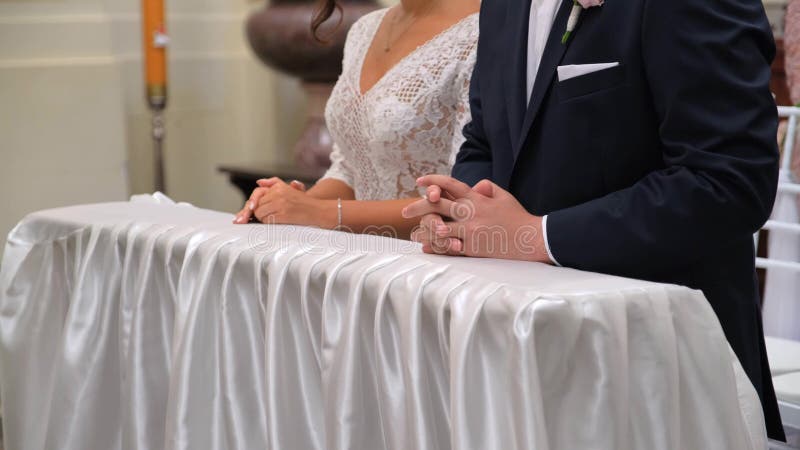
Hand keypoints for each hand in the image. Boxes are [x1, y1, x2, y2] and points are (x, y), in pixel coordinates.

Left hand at [252, 179, 335, 227]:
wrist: (318, 211)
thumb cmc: (303, 202)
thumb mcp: (289, 188)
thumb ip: (273, 183)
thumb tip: (259, 182)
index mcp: (278, 187)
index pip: (257, 194)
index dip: (255, 203)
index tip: (253, 208)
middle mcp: (278, 193)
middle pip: (257, 205)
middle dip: (260, 212)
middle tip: (268, 214)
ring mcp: (280, 204)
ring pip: (260, 214)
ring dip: (264, 218)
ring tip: (274, 218)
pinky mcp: (283, 215)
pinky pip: (267, 221)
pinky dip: (270, 223)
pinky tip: (278, 222)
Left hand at [403, 176, 550, 262]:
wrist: (530, 238)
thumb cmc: (517, 216)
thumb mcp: (503, 196)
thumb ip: (487, 188)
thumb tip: (475, 185)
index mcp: (476, 199)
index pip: (450, 185)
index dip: (433, 181)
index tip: (419, 181)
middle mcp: (470, 213)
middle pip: (437, 206)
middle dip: (418, 207)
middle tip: (404, 211)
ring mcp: (470, 231)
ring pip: (439, 228)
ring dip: (423, 230)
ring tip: (413, 232)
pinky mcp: (473, 248)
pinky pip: (449, 246)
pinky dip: (436, 246)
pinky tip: (425, 246)